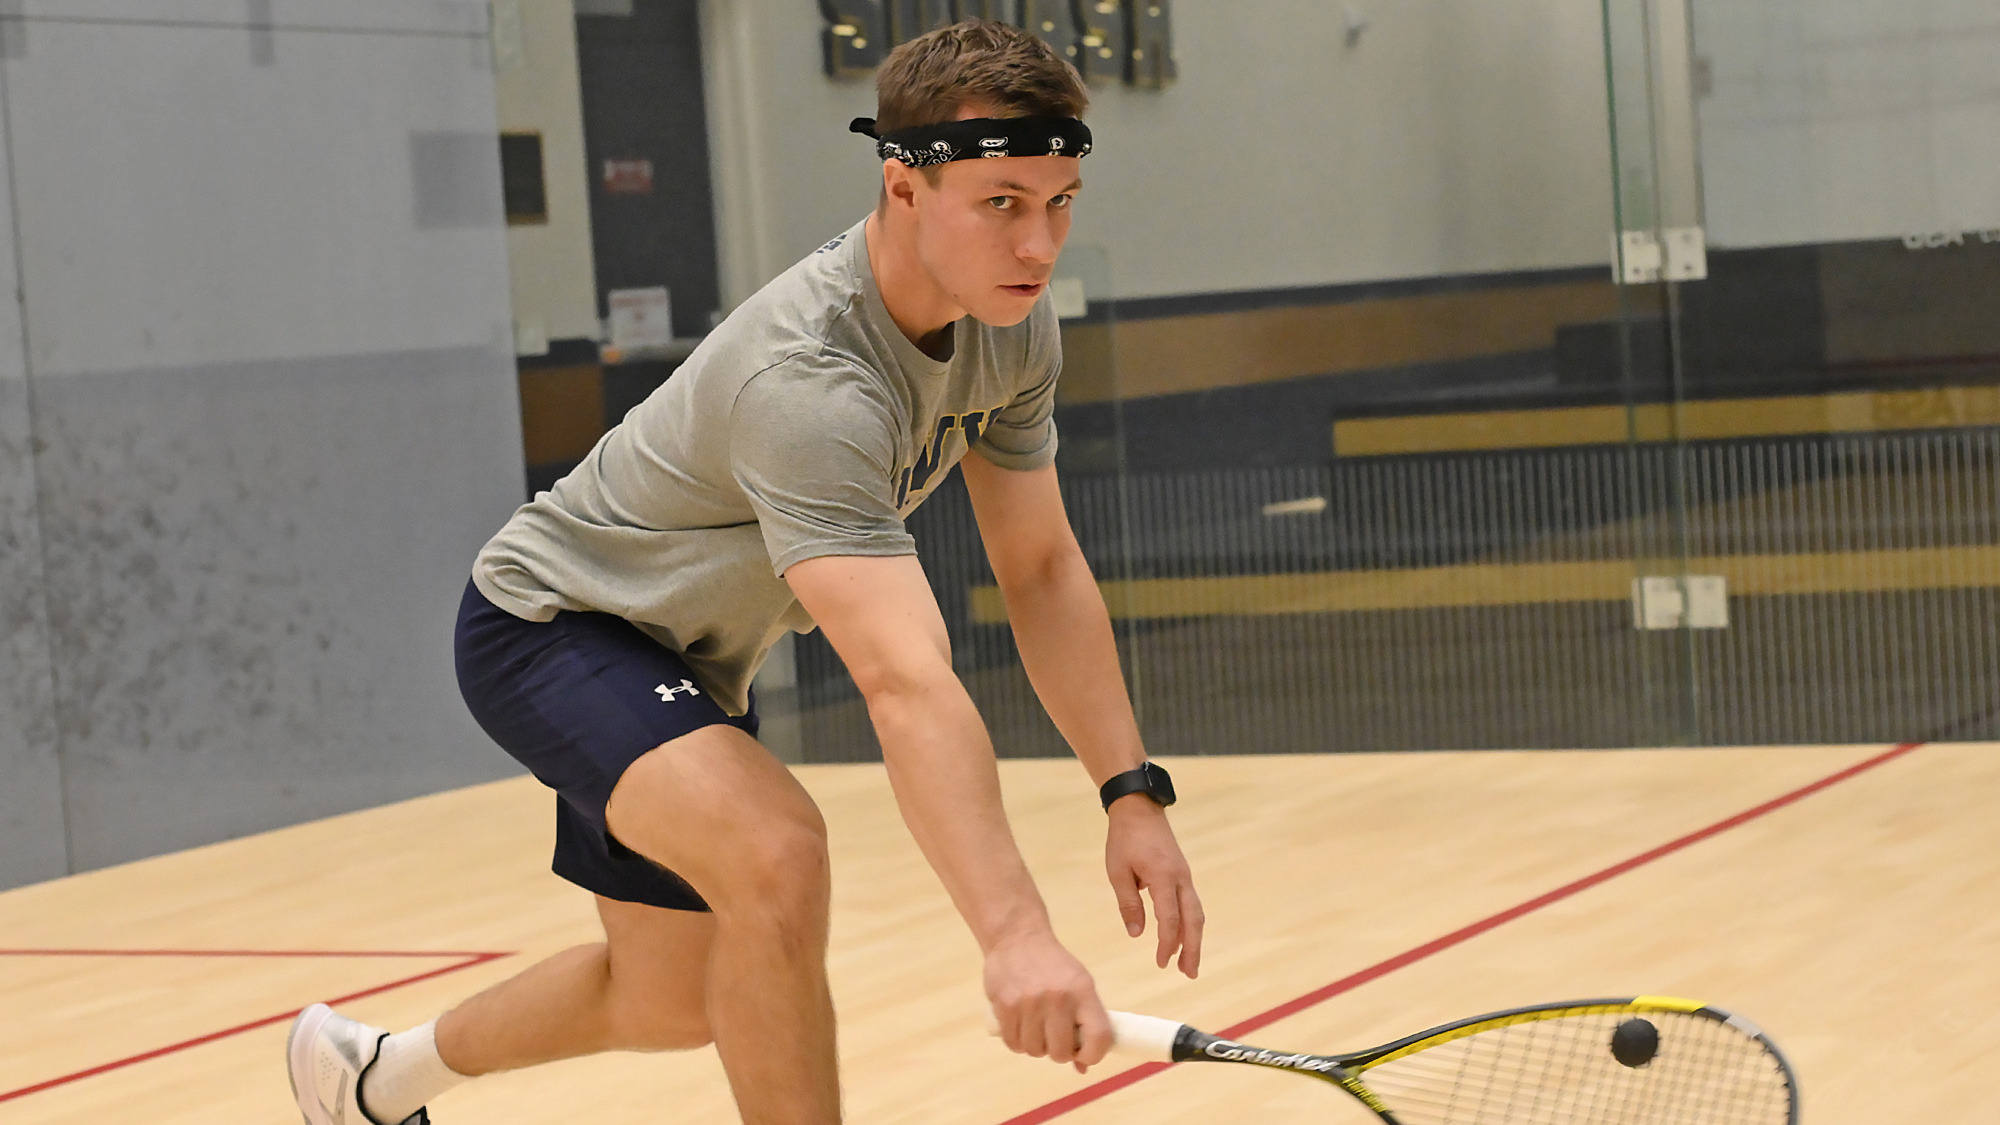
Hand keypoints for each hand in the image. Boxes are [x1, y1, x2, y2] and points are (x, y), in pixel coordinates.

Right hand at [985, 928, 1113, 1072]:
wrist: (1018, 938)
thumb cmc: (1054, 967)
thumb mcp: (1078, 985)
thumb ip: (1085, 1023)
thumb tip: (1082, 1068)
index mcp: (1083, 991)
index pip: (1099, 1037)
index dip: (1094, 1055)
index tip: (1084, 1055)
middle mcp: (1058, 998)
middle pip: (1061, 1052)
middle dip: (1059, 1052)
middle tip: (1055, 1038)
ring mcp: (1030, 1003)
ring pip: (1035, 1051)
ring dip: (1036, 1046)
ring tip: (1036, 1027)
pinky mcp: (1006, 1006)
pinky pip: (1014, 1044)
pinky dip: (1018, 1041)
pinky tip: (1021, 1025)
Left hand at [1105, 797, 1203, 976]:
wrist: (1139, 809)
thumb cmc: (1124, 839)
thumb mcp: (1118, 872)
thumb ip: (1128, 903)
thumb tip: (1137, 934)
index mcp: (1163, 877)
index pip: (1170, 919)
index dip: (1167, 944)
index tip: (1161, 963)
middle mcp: (1180, 878)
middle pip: (1193, 920)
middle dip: (1193, 949)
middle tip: (1189, 974)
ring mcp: (1185, 876)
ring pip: (1196, 913)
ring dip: (1194, 939)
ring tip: (1188, 964)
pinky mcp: (1182, 874)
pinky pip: (1191, 904)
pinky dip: (1190, 924)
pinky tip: (1183, 937)